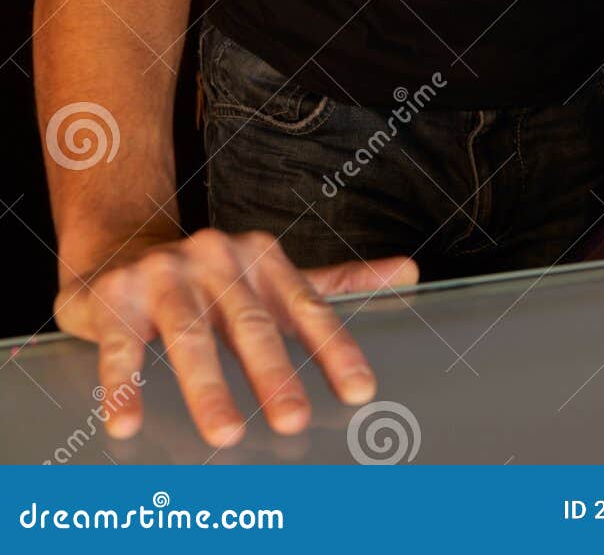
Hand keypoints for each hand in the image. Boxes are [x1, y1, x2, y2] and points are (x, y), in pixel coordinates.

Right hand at [55, 229, 418, 446]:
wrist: (121, 246)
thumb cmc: (211, 276)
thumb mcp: (274, 276)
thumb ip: (337, 281)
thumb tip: (411, 271)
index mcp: (263, 261)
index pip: (306, 308)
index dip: (333, 349)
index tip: (359, 391)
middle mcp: (218, 262)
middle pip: (249, 323)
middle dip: (271, 373)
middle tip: (294, 420)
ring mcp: (165, 276)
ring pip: (188, 335)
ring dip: (207, 386)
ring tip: (224, 434)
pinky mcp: (115, 297)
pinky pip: (120, 345)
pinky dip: (123, 383)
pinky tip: (127, 420)